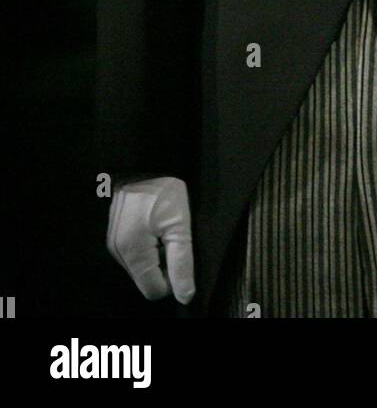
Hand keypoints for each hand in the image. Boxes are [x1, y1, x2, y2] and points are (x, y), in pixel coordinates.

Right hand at [106, 175, 194, 302]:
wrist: (141, 157)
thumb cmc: (162, 188)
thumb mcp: (180, 224)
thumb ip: (182, 263)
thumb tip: (186, 297)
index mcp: (132, 252)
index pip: (154, 291)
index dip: (173, 279)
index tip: (179, 253)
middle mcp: (117, 252)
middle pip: (146, 279)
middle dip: (163, 264)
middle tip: (172, 235)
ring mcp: (112, 242)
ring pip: (140, 267)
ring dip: (155, 254)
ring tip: (162, 226)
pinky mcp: (113, 233)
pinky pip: (133, 253)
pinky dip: (146, 245)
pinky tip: (153, 223)